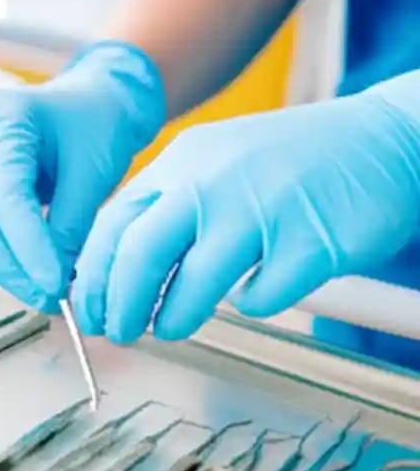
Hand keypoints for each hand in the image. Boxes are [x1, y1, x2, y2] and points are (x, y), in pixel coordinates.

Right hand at [0, 42, 165, 310]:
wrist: (89, 102)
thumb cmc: (98, 124)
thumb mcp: (95, 170)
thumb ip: (71, 224)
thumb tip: (55, 282)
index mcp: (2, 117)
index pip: (5, 192)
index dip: (26, 244)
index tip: (55, 284)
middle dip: (8, 265)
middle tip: (49, 299)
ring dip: (2, 268)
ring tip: (45, 292)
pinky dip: (0, 258)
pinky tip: (31, 274)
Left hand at [73, 77, 419, 342]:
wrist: (384, 139)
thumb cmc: (289, 163)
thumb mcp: (214, 162)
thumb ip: (167, 204)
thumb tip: (113, 268)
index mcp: (182, 161)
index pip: (113, 222)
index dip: (93, 273)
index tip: (87, 307)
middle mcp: (214, 182)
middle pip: (140, 254)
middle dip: (118, 304)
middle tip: (118, 331)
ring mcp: (263, 211)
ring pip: (193, 285)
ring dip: (173, 317)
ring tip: (168, 328)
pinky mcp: (310, 244)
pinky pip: (261, 296)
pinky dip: (251, 304)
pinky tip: (256, 292)